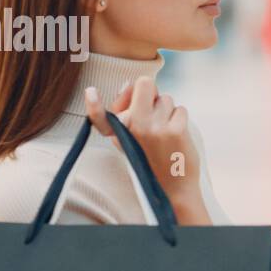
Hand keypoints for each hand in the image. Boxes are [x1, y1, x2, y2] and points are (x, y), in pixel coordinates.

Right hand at [84, 76, 202, 204]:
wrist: (172, 187)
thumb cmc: (151, 157)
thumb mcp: (129, 138)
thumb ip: (127, 109)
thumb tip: (128, 84)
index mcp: (117, 132)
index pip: (99, 118)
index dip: (93, 106)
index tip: (90, 92)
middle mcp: (131, 128)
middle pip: (145, 83)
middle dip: (151, 91)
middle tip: (153, 111)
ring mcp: (154, 128)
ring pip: (166, 98)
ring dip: (167, 111)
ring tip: (164, 131)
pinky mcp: (175, 130)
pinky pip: (180, 109)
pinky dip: (179, 119)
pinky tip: (175, 135)